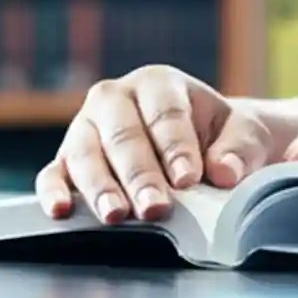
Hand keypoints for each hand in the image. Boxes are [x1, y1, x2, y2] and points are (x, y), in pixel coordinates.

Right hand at [35, 64, 285, 224]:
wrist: (203, 145)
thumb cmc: (222, 137)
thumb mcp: (244, 134)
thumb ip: (240, 148)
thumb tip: (223, 171)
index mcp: (158, 83)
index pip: (164, 113)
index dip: (176, 146)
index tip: (188, 178)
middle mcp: (115, 99)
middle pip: (122, 134)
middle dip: (139, 173)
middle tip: (156, 207)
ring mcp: (86, 128)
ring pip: (86, 153)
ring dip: (101, 186)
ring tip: (117, 214)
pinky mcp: (67, 160)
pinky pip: (53, 173)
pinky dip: (53, 191)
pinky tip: (60, 211)